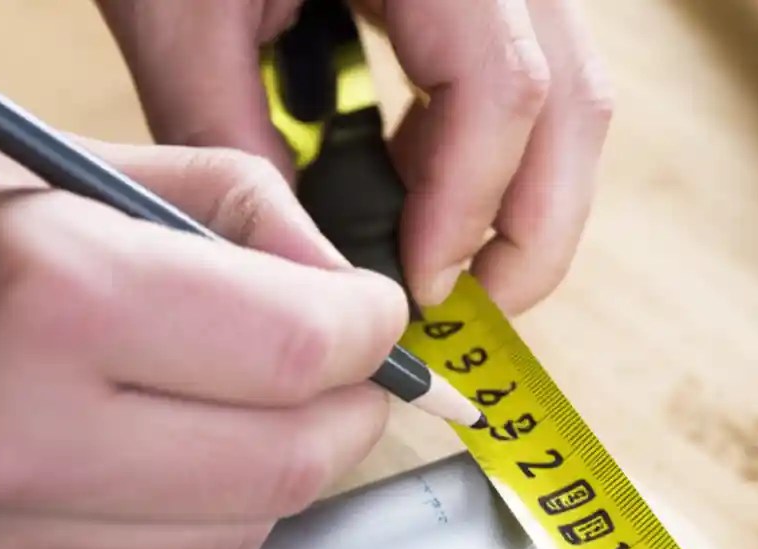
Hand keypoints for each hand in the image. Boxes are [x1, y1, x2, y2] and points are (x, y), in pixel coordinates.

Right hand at [0, 117, 406, 548]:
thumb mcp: (67, 161)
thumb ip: (235, 209)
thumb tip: (341, 288)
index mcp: (43, 294)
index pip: (294, 350)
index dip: (366, 330)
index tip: (370, 313)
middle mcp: (9, 435)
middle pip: (285, 466)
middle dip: (349, 409)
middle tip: (346, 365)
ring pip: (236, 532)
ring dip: (279, 464)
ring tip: (248, 398)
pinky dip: (195, 507)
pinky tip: (156, 444)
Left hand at [96, 0, 613, 312]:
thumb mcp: (180, 11)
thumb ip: (231, 137)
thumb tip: (301, 266)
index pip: (504, 86)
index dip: (470, 204)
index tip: (415, 287)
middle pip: (577, 102)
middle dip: (534, 229)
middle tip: (468, 310)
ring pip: (574, 96)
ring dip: (521, 197)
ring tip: (436, 254)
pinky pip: (534, 77)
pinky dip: (490, 150)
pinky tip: (421, 179)